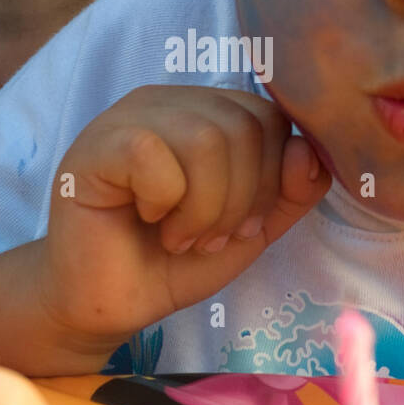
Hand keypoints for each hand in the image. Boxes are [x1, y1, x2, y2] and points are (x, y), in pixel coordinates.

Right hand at [39, 85, 329, 346]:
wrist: (108, 302)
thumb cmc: (173, 260)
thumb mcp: (250, 228)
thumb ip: (290, 192)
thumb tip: (307, 152)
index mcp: (204, 110)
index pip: (268, 117)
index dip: (270, 179)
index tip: (241, 227)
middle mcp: (167, 101)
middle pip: (242, 126)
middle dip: (239, 200)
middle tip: (206, 238)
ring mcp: (127, 116)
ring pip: (206, 139)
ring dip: (204, 209)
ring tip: (179, 236)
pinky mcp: (96, 145)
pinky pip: (155, 155)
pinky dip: (165, 203)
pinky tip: (146, 220)